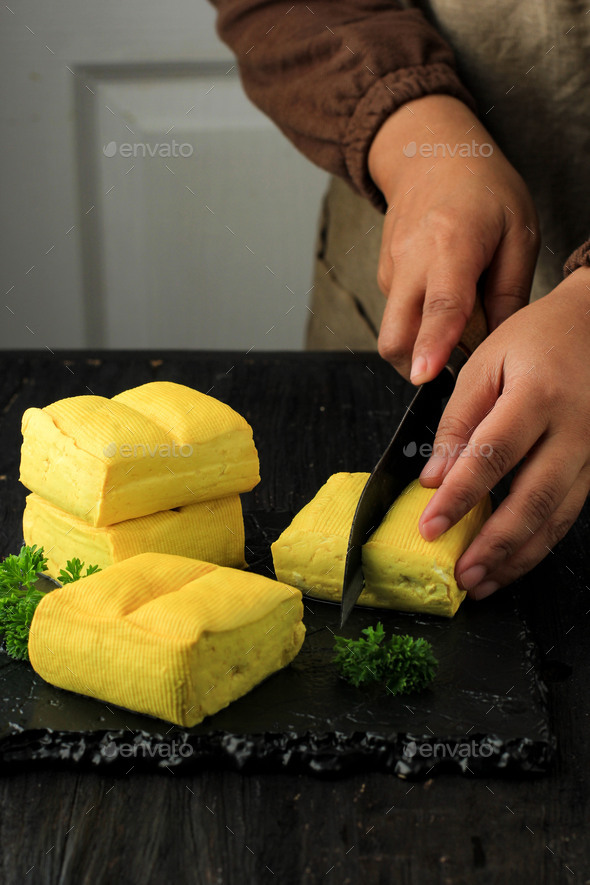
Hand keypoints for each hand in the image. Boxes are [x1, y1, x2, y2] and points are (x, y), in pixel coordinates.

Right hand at [367, 94, 538, 382]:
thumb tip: (497, 344)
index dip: (432, 344)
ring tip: (460, 311)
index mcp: (451, 244)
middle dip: (416, 365)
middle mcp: (410, 261)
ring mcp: (390, 271)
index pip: (440, 305)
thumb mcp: (519, 232)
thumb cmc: (483, 188)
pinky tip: (444, 296)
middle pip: (396, 335)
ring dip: (423, 342)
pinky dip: (420, 323)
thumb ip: (509, 294)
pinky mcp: (383, 278)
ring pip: (396, 331)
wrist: (430, 153)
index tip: (425, 373)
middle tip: (455, 360)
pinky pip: (399, 316)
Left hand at [417, 266, 589, 597]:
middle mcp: (572, 429)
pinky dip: (539, 543)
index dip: (459, 497)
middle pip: (533, 498)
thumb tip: (434, 479)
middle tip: (461, 574)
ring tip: (482, 581)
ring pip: (557, 516)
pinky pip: (569, 513)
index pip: (492, 456)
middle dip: (494, 544)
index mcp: (537, 396)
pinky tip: (513, 560)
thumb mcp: (485, 363)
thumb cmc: (536, 340)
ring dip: (518, 556)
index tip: (431, 527)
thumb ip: (458, 421)